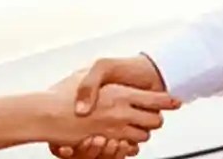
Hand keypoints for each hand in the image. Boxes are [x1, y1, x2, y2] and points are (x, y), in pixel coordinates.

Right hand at [45, 57, 173, 157]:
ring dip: (142, 132)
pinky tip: (123, 138)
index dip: (168, 101)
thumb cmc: (63, 93)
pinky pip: (128, 147)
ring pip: (144, 135)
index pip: (156, 98)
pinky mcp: (106, 141)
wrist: (46, 112)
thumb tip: (118, 81)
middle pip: (155, 120)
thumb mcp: (87, 73)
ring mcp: (115, 128)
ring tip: (134, 125)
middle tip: (150, 114)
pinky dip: (129, 145)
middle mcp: (122, 110)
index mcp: (120, 91)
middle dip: (154, 119)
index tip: (176, 101)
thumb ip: (105, 77)